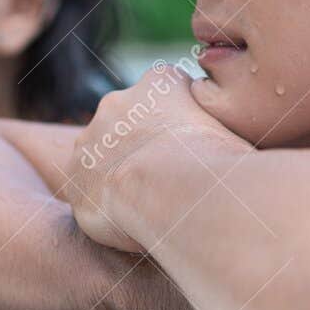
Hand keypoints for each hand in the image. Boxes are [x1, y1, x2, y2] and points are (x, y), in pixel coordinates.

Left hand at [62, 62, 245, 253]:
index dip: (180, 128)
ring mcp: (88, 140)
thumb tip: (232, 142)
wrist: (170, 185)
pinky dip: (103, 210)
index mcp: (161, 82)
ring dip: (118, 178)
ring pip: (101, 159)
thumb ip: (223, 127)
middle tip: (167, 184)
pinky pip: (87, 195)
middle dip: (142, 152)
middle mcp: (117, 102)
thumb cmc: (216, 159)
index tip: (192, 153)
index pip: (166, 94)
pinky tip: (127, 227)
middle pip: (128, 125)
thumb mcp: (236, 127)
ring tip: (148, 208)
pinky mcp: (74, 180)